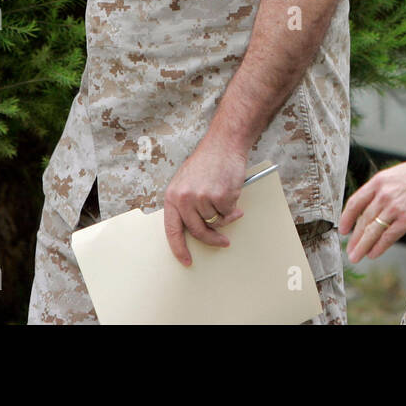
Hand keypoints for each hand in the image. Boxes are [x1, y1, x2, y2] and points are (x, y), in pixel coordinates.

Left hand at [163, 133, 247, 265]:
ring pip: (216, 221)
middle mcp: (184, 199)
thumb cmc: (207, 161)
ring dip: (226, 215)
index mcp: (172, 196)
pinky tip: (232, 191)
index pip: (172, 230)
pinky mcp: (219, 196)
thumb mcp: (187, 182)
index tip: (186, 260)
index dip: (179, 249)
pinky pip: (229, 212)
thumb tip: (193, 228)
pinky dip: (234, 206)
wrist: (224, 144)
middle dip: (212, 239)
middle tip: (223, 242)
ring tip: (228, 200)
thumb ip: (186, 204)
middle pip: (198, 231)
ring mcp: (202, 198)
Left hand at [339, 157, 405, 262]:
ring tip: (357, 256)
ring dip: (363, 246)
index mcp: (378, 182)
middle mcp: (384, 195)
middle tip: (350, 250)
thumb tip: (371, 209)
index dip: (346, 218)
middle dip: (355, 238)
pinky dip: (379, 247)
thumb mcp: (395, 175)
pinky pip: (388, 236)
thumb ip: (382, 190)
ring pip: (373, 231)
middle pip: (363, 220)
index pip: (355, 202)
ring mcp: (395, 208)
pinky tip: (373, 254)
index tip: (343, 229)